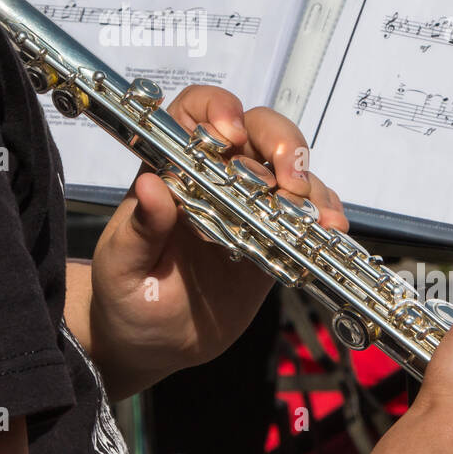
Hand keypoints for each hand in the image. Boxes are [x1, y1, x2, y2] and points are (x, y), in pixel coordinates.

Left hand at [78, 85, 346, 398]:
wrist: (154, 344)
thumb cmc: (126, 298)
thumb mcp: (121, 268)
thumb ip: (138, 231)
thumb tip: (149, 186)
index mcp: (171, 171)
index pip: (193, 114)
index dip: (216, 109)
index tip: (230, 135)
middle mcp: (214, 177)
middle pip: (255, 129)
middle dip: (280, 142)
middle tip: (289, 181)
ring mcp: (250, 205)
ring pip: (288, 167)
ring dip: (309, 182)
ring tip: (316, 217)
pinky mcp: (275, 236)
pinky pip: (308, 211)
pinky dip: (325, 213)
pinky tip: (331, 229)